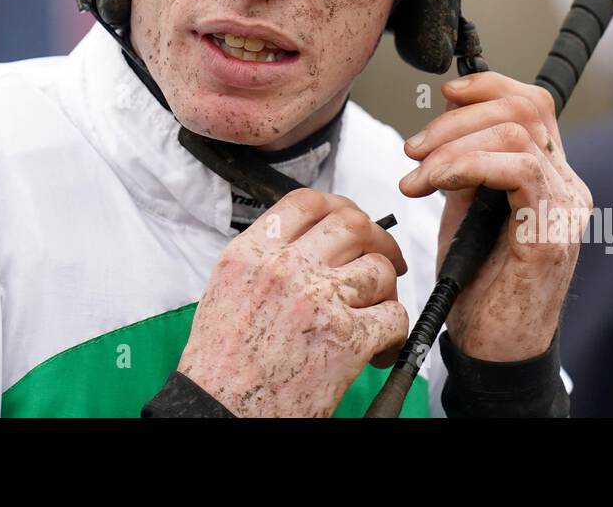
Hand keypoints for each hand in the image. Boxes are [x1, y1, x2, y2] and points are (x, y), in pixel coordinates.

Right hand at [177, 188, 409, 416]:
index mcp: (253, 254)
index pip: (307, 202)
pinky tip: (379, 347)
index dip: (339, 206)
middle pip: (352, 224)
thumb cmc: (219, 366)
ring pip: (379, 268)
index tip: (350, 220)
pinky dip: (395, 330)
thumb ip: (264, 260)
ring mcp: (319, 301)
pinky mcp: (347, 340)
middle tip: (383, 256)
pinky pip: (394, 315)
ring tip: (375, 310)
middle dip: (377, 238)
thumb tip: (307, 243)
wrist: (217, 411)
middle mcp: (286, 270)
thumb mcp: (226, 291)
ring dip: (386, 288)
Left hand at [399, 72, 591, 361]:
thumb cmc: (478, 286)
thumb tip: (447, 123)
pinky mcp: (550, 234)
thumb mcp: (466, 211)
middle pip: (525, 109)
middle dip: (458, 118)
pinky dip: (469, 165)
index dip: (488, 86)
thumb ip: (466, 167)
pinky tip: (436, 182)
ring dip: (453, 144)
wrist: (493, 349)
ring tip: (417, 174)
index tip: (445, 95)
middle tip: (415, 147)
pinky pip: (518, 170)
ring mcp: (564, 209)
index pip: (533, 104)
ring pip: (518, 133)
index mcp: (549, 176)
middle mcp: (566, 186)